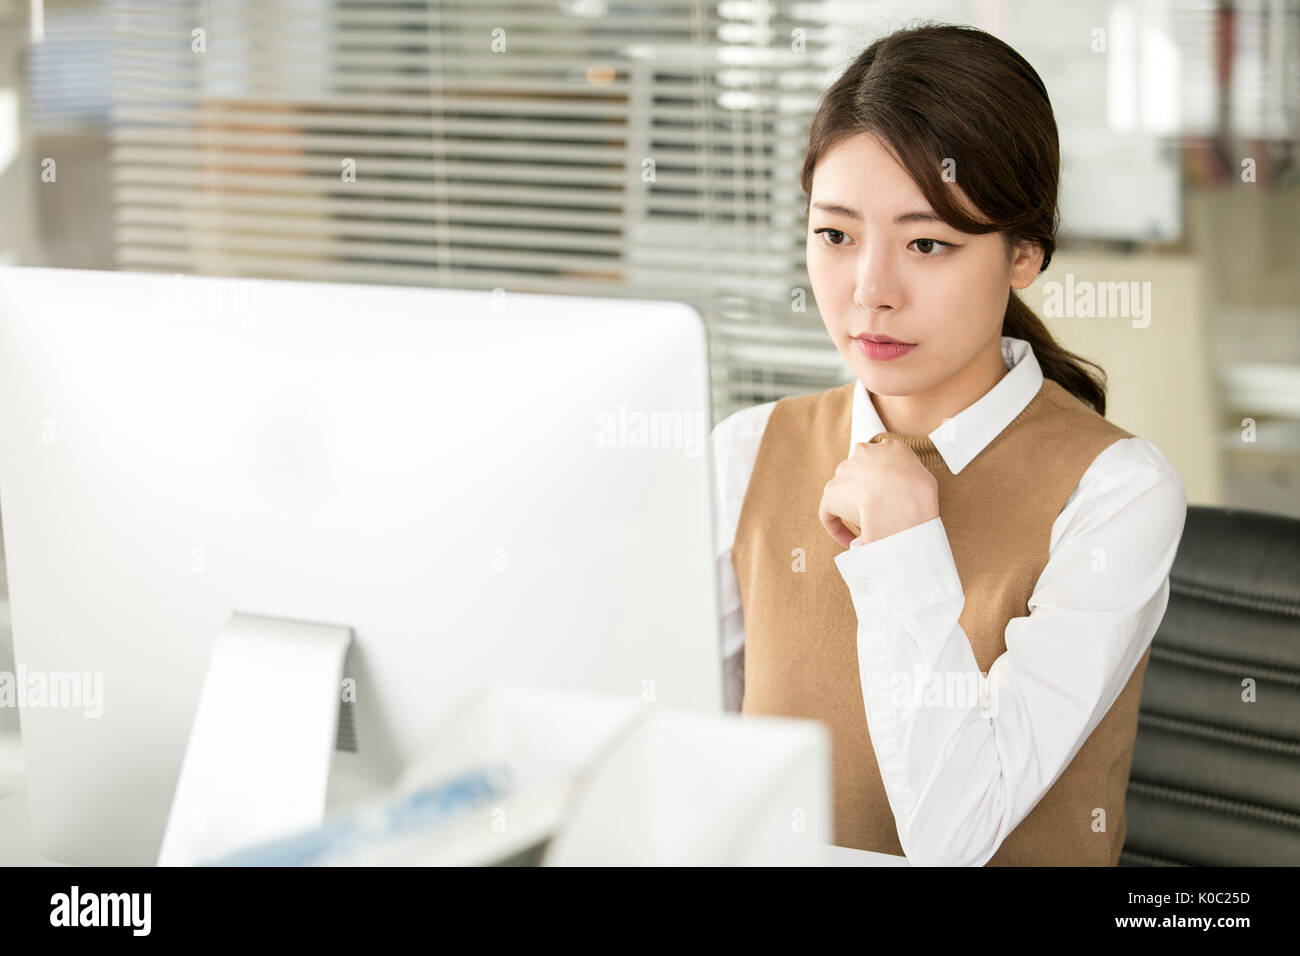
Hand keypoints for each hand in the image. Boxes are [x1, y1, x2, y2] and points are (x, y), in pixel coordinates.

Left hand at [818, 437, 939, 548]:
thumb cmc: (921, 497)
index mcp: (891, 447)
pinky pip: (830, 511)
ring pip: (847, 492)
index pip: (883, 462)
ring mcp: (846, 470)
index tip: (887, 501)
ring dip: (854, 510)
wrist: (904, 506)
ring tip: (867, 530)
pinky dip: (837, 526)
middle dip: (868, 494)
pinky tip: (849, 541)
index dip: (883, 483)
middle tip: (878, 517)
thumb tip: (897, 498)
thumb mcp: (925, 480)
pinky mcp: (832, 493)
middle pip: (863, 475)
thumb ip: (909, 480)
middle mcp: (865, 452)